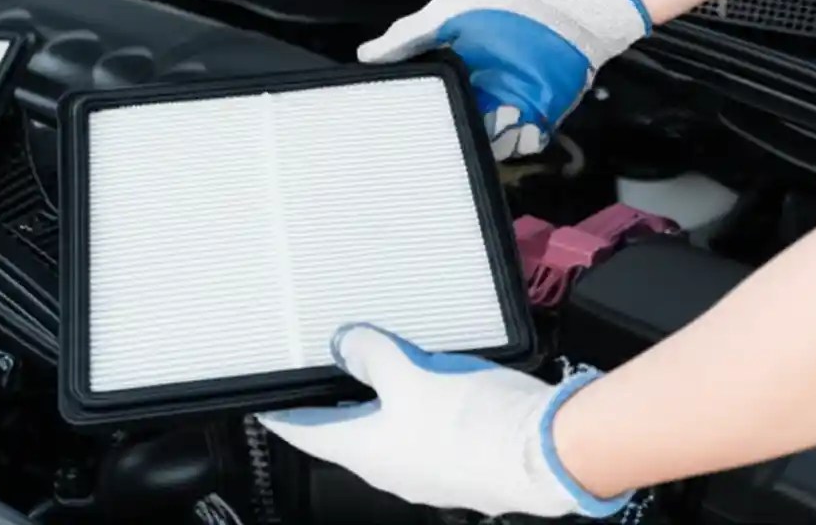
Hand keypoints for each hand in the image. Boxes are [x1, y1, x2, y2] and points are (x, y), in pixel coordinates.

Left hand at [256, 324, 633, 517]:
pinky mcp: (458, 465)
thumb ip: (370, 353)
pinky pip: (422, 434)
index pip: (306, 432)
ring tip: (379, 369)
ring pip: (387, 433)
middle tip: (323, 375)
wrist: (547, 454)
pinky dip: (414, 410)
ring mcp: (425, 472)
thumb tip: (344, 344)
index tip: (267, 402)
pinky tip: (430, 387)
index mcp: (366, 451)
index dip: (283, 412)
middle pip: (346, 432)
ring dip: (378, 403)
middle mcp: (390, 470)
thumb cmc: (478, 424)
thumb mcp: (410, 371)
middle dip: (333, 403)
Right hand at [358, 0, 650, 159]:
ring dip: (487, 139)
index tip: (404, 129)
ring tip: (493, 116)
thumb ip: (407, 37)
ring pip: (488, 144)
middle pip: (455, 133)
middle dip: (451, 139)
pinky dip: (518, 140)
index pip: (428, 109)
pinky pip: (523, 144)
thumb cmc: (507, 5)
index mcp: (453, 78)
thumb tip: (365, 56)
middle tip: (450, 131)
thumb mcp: (447, 14)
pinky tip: (517, 121)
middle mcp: (477, 99)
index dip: (417, 121)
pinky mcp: (539, 118)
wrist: (568, 5)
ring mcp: (509, 111)